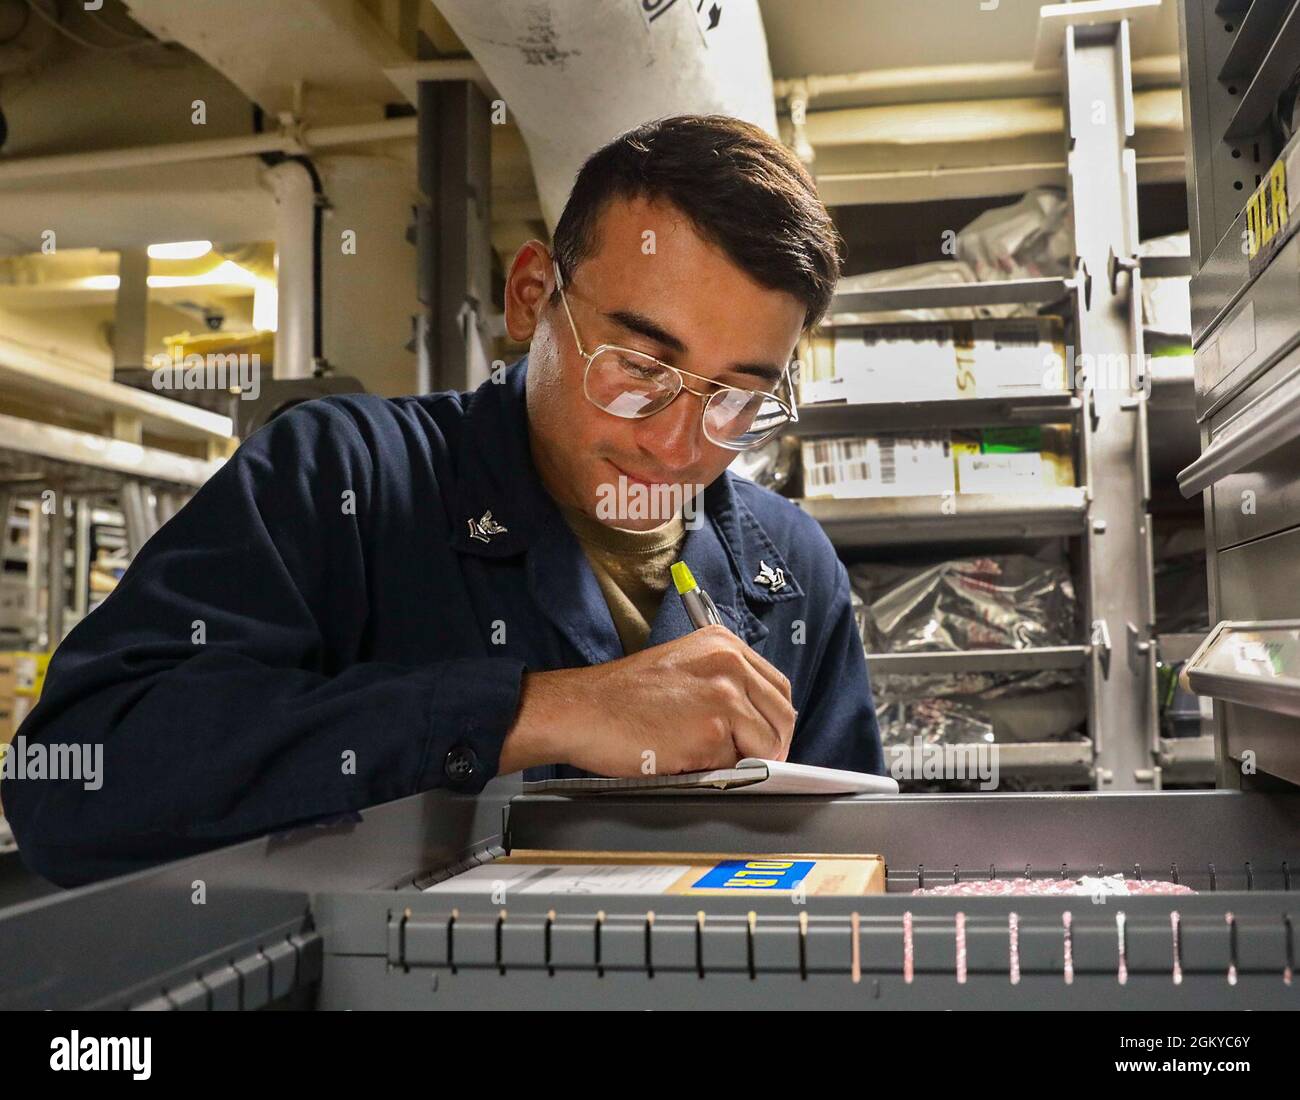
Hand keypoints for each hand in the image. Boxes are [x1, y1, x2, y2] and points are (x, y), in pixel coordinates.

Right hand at [498, 625, 795, 777]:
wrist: (582, 709)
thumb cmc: (623, 697)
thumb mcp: (684, 668)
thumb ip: (724, 683)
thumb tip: (757, 722)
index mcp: (724, 644)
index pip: (777, 688)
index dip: (772, 720)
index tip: (762, 739)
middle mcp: (730, 663)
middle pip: (783, 717)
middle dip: (770, 746)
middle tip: (747, 762)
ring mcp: (724, 696)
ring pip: (767, 745)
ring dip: (744, 760)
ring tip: (707, 758)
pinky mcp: (712, 730)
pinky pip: (736, 766)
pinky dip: (716, 772)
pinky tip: (686, 760)